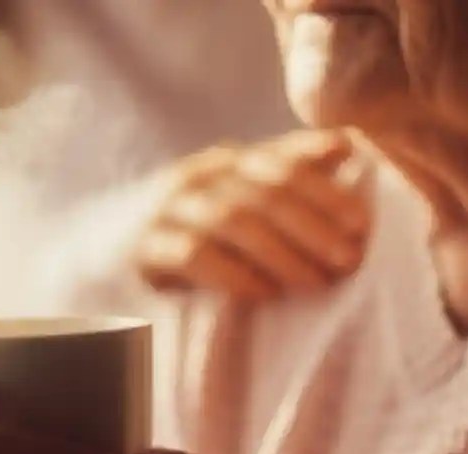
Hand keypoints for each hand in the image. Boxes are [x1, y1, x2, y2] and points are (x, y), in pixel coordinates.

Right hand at [136, 129, 372, 299]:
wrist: (104, 259)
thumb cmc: (193, 235)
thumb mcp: (238, 201)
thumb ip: (285, 174)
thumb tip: (345, 145)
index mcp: (226, 164)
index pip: (282, 163)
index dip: (326, 190)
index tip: (362, 223)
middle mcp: (197, 178)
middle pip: (263, 191)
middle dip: (313, 226)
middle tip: (348, 260)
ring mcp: (166, 210)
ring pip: (232, 219)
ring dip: (281, 252)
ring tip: (315, 283)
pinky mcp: (143, 249)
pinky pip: (193, 255)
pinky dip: (234, 273)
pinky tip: (265, 293)